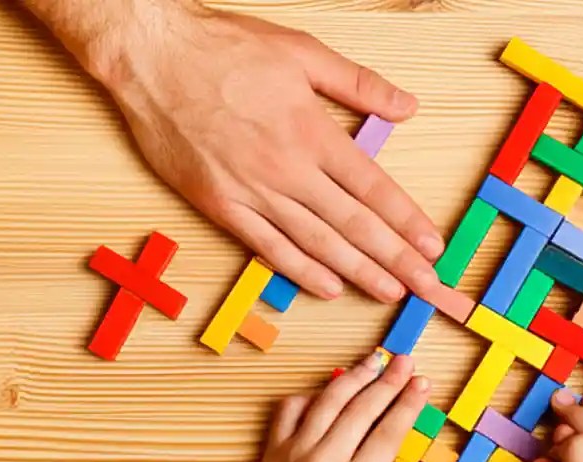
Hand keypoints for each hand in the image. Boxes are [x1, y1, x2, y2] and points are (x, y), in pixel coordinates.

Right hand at [94, 3, 442, 300]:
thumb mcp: (301, 51)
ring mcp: (252, 191)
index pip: (373, 188)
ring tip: (390, 292)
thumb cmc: (223, 47)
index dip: (407, 221)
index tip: (433, 245)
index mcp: (312, 132)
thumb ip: (358, 83)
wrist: (150, 56)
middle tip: (426, 286)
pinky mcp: (219, 205)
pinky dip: (300, 271)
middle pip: (354, 224)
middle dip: (396, 259)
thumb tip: (407, 106)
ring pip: (317, 243)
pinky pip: (267, 247)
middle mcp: (287, 169)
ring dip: (358, 272)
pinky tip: (329, 287)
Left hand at [229, 353, 433, 461]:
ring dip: (354, 377)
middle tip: (406, 361)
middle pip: (362, 409)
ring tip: (375, 360)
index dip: (408, 405)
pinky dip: (310, 395)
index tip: (423, 383)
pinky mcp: (273, 449)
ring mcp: (295, 451)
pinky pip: (291, 410)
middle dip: (388, 382)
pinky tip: (327, 389)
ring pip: (329, 402)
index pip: (388, 434)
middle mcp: (324, 461)